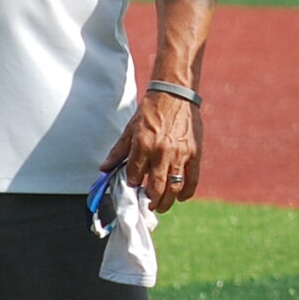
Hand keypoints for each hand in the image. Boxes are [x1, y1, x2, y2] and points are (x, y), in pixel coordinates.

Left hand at [102, 89, 200, 212]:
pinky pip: (192, 180)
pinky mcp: (194, 154)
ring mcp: (179, 154)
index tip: (134, 187)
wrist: (175, 94)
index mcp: (143, 145)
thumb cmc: (151, 111)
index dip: (133, 185)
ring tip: (161, 205)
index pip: (135, 175)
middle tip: (148, 204)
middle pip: (155, 188)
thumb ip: (118, 151)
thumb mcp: (130, 129)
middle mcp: (161, 152)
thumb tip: (104, 168)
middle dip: (150, 201)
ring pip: (173, 188)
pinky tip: (181, 197)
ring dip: (167, 201)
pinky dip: (186, 192)